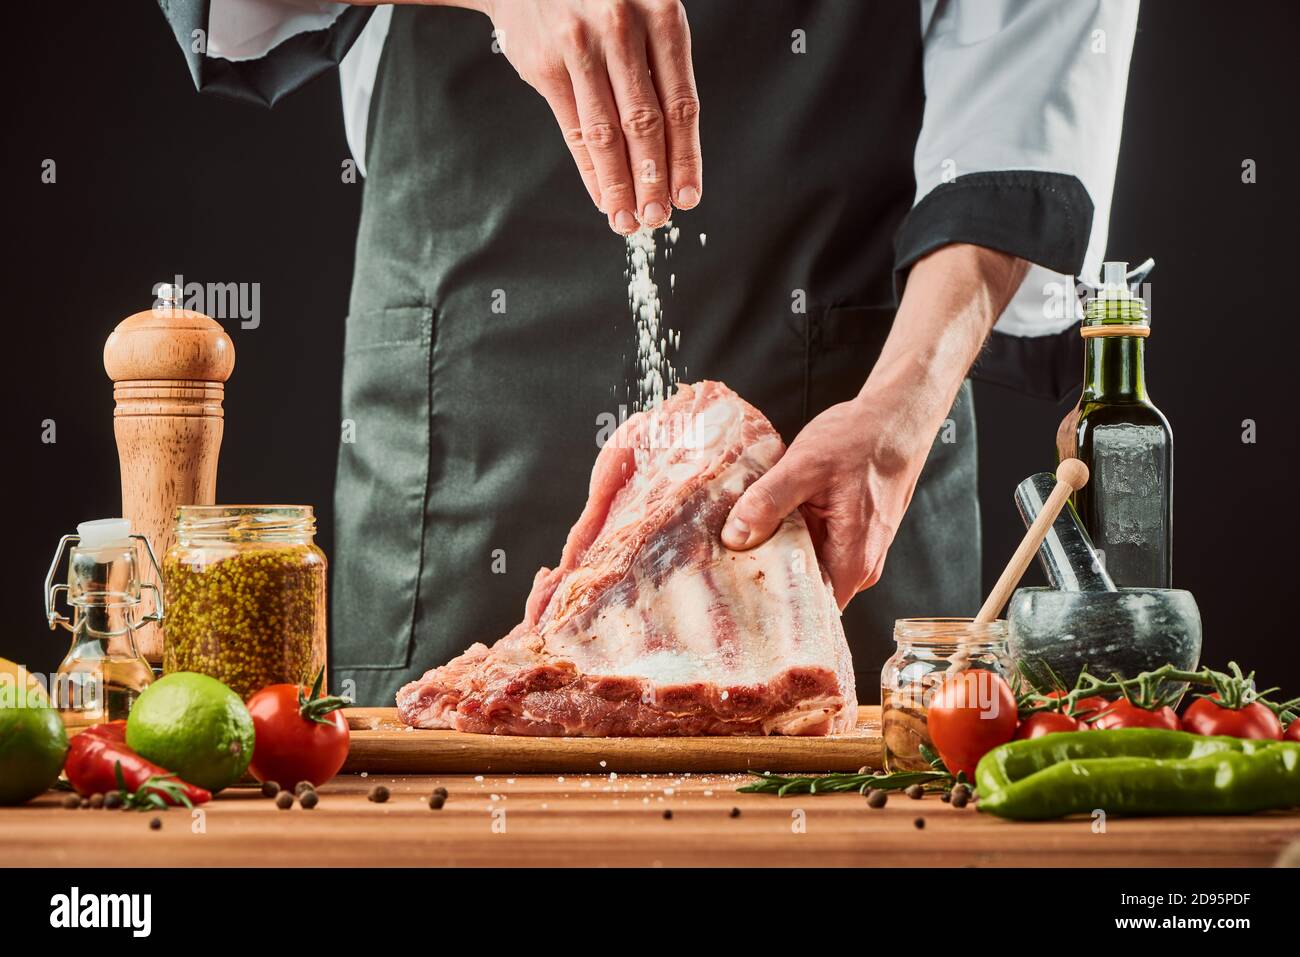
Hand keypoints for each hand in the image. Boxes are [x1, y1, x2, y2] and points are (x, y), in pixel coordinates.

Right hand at [481, 0, 701, 233]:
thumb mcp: (643, 16)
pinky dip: (590, 169)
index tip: (688, 197)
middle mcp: (622, 27)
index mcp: (662, 16)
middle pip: (644, 123)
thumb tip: (672, 154)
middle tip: (657, 219)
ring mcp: (579, 45)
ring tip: (628, 220)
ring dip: (620, 185)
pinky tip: (602, 194)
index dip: (686, 158)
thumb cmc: (600, 0)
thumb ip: (659, 71)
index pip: (680, 104)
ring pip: (606, 132)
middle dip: (653, 180)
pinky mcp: (545, 64)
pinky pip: (573, 129)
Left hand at [721, 398, 932, 609]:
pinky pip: (814, 549)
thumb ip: (768, 502)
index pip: (809, 610)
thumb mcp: (805, 466)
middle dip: (766, 581)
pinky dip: (789, 539)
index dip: (770, 607)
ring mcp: (856, 552)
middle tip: (722, 568)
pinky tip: (764, 524)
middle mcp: (860, 566)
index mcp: (853, 561)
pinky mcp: (850, 536)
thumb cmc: (861, 440)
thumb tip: (735, 538)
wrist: (896, 418)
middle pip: (806, 593)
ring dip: (776, 557)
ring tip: (736, 545)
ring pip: (807, 569)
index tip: (733, 595)